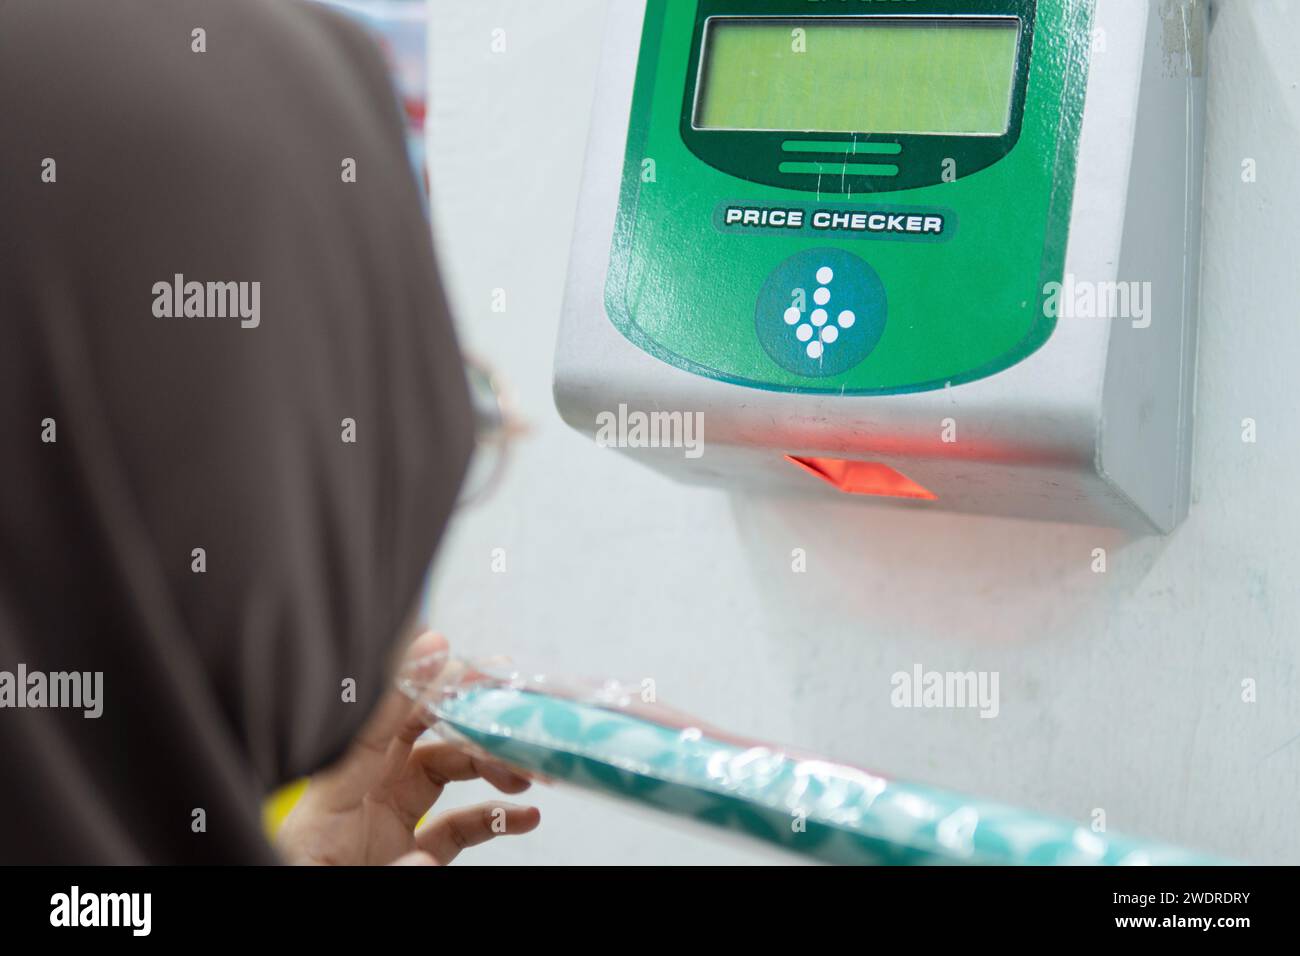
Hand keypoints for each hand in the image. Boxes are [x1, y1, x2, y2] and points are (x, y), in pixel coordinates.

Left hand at [276, 631, 539, 864]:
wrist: (274, 932)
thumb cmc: (291, 880)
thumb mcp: (321, 878)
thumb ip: (377, 871)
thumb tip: (427, 857)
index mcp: (332, 796)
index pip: (375, 723)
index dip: (409, 681)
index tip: (442, 648)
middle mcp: (364, 797)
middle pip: (423, 733)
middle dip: (468, 710)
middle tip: (511, 701)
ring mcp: (390, 822)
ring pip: (450, 769)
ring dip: (493, 762)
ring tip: (530, 770)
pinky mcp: (412, 850)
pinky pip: (461, 824)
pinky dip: (498, 817)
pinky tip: (530, 817)